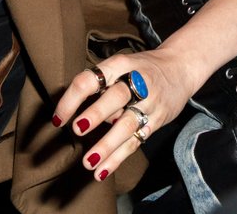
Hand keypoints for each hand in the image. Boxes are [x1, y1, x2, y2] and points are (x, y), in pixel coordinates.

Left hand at [52, 50, 197, 180]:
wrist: (179, 69)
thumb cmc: (138, 68)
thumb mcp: (118, 64)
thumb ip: (97, 83)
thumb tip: (68, 108)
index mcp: (118, 65)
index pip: (91, 80)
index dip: (72, 98)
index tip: (57, 118)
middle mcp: (136, 83)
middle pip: (116, 98)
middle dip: (96, 114)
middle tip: (78, 129)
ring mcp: (149, 104)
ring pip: (127, 125)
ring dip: (107, 145)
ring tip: (89, 161)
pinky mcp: (157, 122)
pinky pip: (135, 142)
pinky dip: (118, 158)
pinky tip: (102, 171)